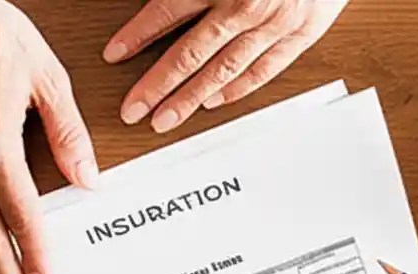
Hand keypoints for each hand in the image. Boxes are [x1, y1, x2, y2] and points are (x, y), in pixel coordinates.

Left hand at [102, 0, 345, 132]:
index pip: (168, 11)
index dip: (137, 34)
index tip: (114, 55)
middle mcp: (246, 4)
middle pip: (190, 53)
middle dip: (157, 85)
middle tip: (134, 110)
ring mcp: (276, 23)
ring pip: (224, 69)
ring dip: (191, 98)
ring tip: (165, 118)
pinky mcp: (303, 32)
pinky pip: (265, 69)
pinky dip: (239, 88)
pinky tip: (215, 102)